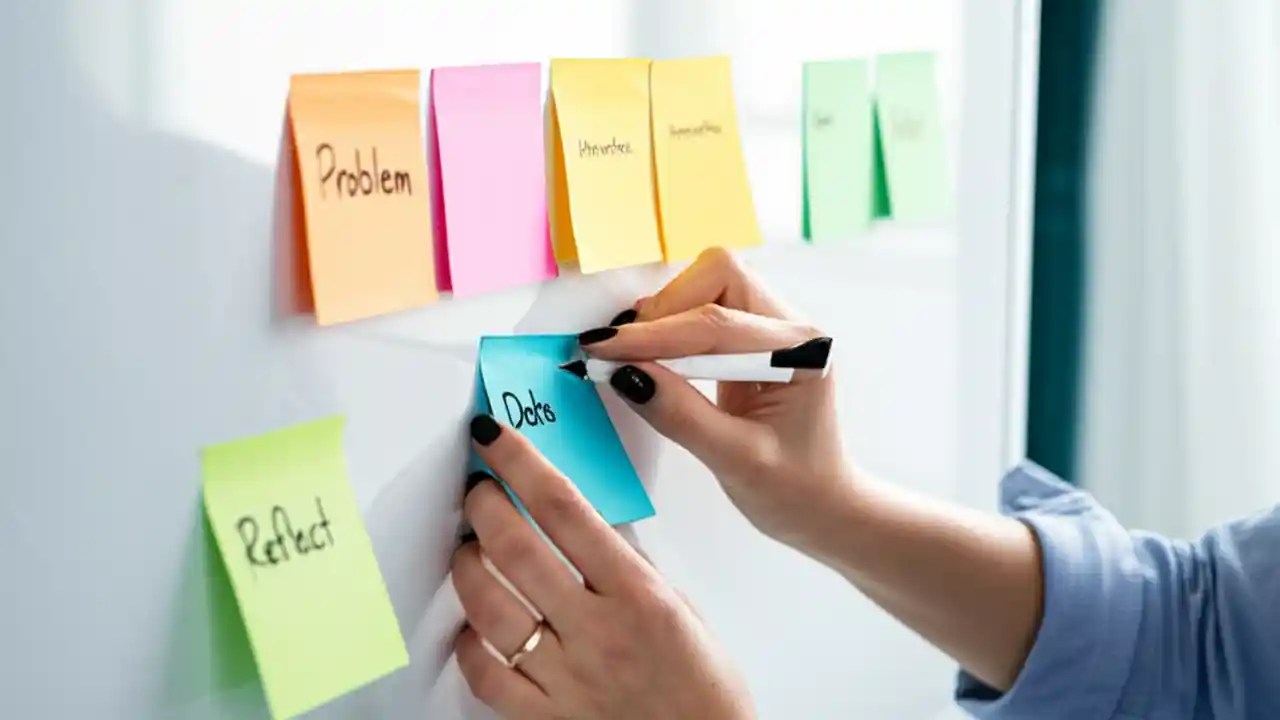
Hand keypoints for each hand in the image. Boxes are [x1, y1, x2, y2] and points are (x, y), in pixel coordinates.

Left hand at [451, 414, 752, 719]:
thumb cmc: (703, 686)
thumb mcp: (679, 606)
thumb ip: (629, 565)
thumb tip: (584, 523)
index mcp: (638, 593)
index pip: (565, 508)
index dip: (521, 463)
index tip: (496, 440)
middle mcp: (598, 630)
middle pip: (516, 548)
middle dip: (485, 505)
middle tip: (478, 490)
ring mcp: (566, 676)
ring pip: (488, 607)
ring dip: (467, 566)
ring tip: (469, 549)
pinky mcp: (544, 716)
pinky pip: (485, 674)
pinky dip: (469, 642)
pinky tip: (472, 622)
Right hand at [579, 248, 851, 555]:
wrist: (824, 507)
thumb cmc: (793, 491)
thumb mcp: (735, 461)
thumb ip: (680, 415)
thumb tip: (624, 374)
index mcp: (800, 352)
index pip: (715, 323)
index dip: (652, 334)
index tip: (600, 350)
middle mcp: (792, 328)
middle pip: (717, 276)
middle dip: (664, 309)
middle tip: (624, 356)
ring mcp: (774, 329)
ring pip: (709, 285)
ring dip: (666, 316)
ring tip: (635, 359)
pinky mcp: (754, 340)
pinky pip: (707, 309)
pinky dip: (673, 329)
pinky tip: (657, 362)